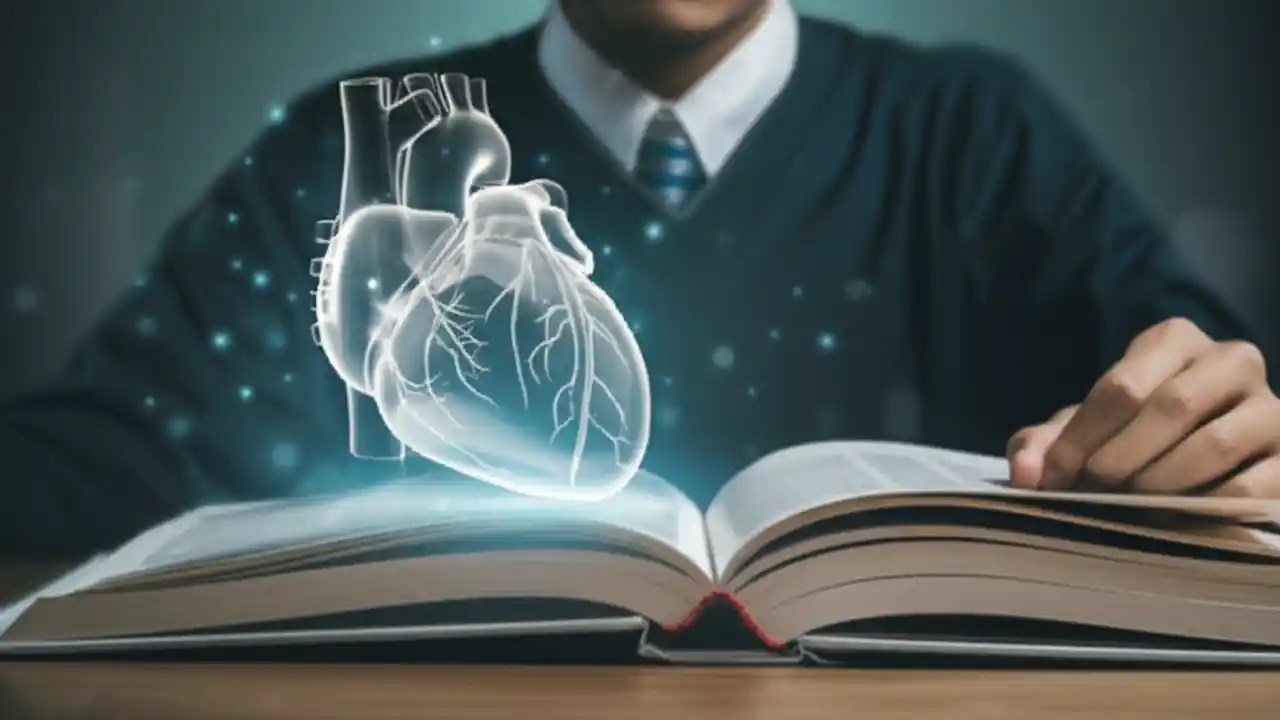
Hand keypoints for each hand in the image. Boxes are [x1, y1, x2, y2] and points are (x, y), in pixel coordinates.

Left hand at [1007, 317, 1279, 496]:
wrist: (1200, 470)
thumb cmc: (1128, 441)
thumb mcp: (1082, 436)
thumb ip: (1043, 446)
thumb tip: (1027, 475)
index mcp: (1175, 341)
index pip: (1123, 386)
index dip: (1081, 437)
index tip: (1054, 477)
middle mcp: (1232, 361)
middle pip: (1173, 405)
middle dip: (1122, 456)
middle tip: (1094, 488)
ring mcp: (1270, 408)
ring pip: (1214, 442)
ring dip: (1161, 480)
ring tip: (1132, 501)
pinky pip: (1249, 486)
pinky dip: (1203, 507)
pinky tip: (1176, 517)